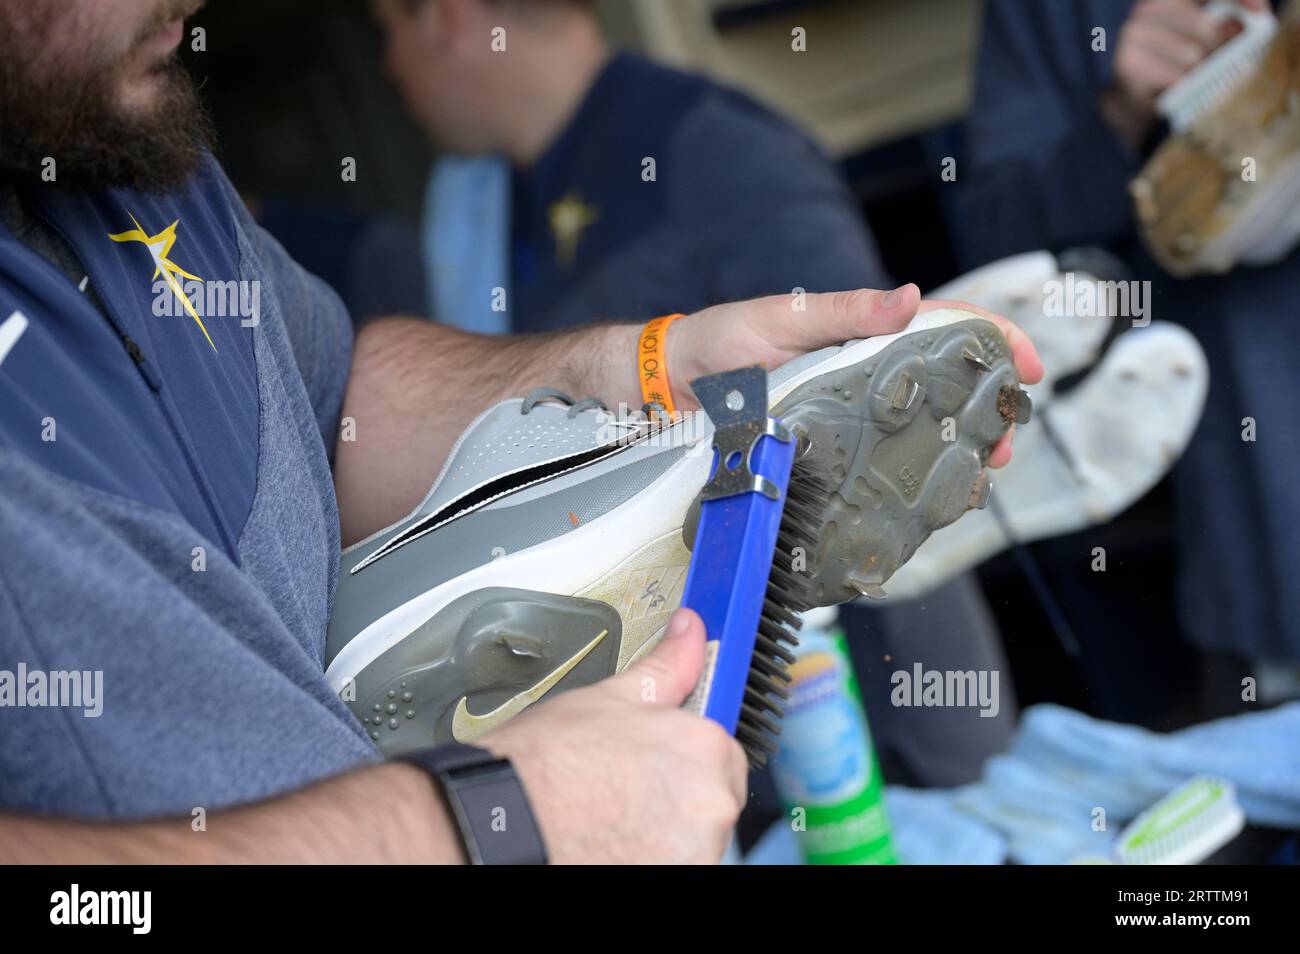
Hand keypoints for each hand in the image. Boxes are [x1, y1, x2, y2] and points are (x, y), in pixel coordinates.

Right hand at [479, 609, 747, 863]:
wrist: (503, 823)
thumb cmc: (544, 764)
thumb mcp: (608, 697)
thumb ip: (666, 667)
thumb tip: (690, 631)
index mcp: (704, 747)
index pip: (720, 749)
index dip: (680, 753)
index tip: (654, 761)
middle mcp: (712, 803)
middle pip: (709, 795)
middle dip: (674, 791)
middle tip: (622, 784)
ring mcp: (696, 849)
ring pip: (692, 834)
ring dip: (662, 827)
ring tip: (611, 813)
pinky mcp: (675, 877)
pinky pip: (674, 860)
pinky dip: (649, 854)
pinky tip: (612, 839)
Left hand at [669, 284, 1043, 468]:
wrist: (669, 385)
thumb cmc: (723, 342)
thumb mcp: (783, 318)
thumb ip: (844, 312)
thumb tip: (911, 298)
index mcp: (862, 332)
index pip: (944, 327)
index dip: (994, 342)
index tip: (1028, 368)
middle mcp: (865, 371)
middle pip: (946, 384)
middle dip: (987, 409)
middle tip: (1005, 441)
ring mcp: (849, 411)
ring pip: (921, 426)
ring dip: (958, 446)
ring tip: (980, 471)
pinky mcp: (829, 446)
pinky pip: (881, 458)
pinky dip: (913, 473)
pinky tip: (931, 492)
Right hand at [1101, 0, 1265, 147]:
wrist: (1137, 97)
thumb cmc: (1177, 61)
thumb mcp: (1205, 35)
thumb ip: (1229, 20)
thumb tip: (1256, 15)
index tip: (1259, 10)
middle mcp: (1146, 9)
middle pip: (1204, 26)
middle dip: (1219, 48)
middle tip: (1216, 60)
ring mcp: (1133, 35)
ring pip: (1191, 55)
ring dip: (1199, 72)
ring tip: (1191, 77)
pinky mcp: (1127, 64)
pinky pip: (1174, 78)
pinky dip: (1183, 87)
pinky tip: (1175, 88)